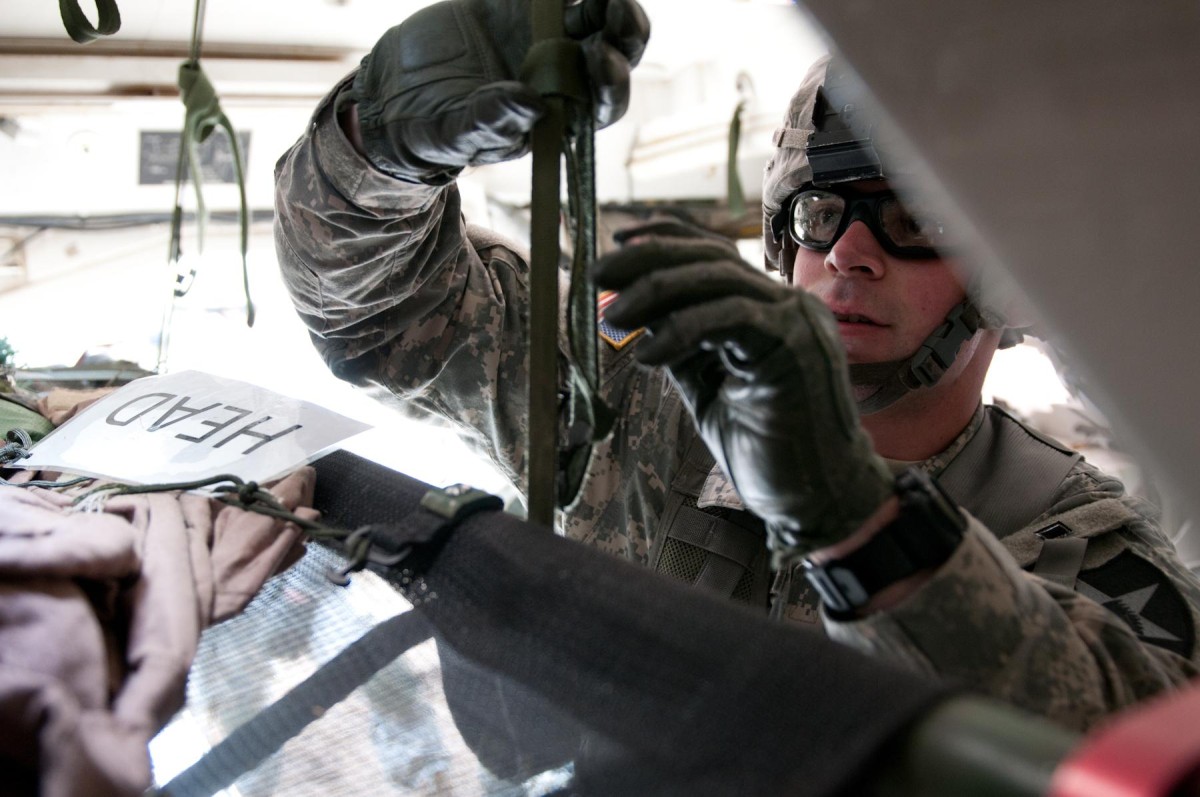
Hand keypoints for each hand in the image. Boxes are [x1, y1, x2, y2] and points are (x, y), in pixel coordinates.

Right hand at [341, 0, 649, 183]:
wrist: (395, 87)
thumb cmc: (431, 130)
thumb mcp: (452, 133)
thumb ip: (489, 122)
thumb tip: (531, 104)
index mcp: (559, 115)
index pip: (603, 103)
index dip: (610, 82)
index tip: (599, 57)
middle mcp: (564, 73)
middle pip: (614, 51)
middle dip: (623, 30)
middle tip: (613, 8)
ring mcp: (548, 34)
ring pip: (595, 12)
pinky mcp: (524, 3)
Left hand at [593, 233, 892, 562]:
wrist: (819, 499)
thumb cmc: (767, 450)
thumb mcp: (708, 388)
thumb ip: (683, 348)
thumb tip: (639, 317)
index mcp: (770, 310)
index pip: (714, 256)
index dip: (664, 240)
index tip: (617, 244)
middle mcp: (787, 305)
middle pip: (710, 258)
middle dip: (648, 260)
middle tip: (598, 275)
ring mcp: (796, 321)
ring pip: (717, 278)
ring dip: (656, 290)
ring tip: (613, 317)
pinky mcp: (794, 344)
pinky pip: (730, 317)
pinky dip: (682, 330)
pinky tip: (648, 355)